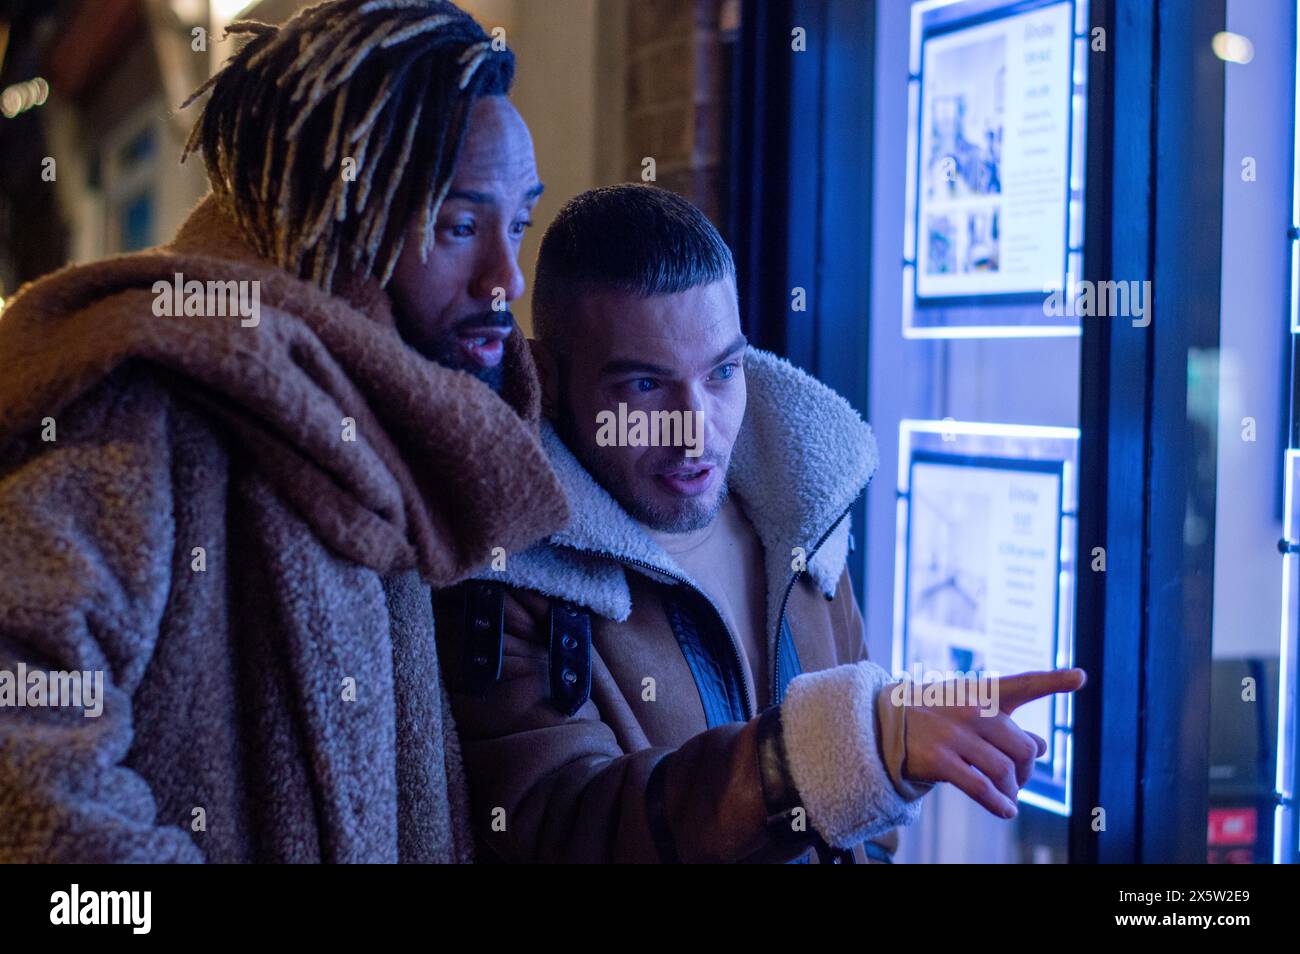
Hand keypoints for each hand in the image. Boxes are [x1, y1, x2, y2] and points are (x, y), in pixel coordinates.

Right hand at [898, 668, 1085, 817]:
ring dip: (1013, 791)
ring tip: (1008, 797)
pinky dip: (999, 803)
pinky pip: (981, 787)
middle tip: (1018, 781)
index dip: (1053, 680)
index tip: (1080, 677)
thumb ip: (1007, 726)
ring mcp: (955, 735)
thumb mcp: (969, 711)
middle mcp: (972, 710)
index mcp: (982, 694)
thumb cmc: (935, 716)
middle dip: (1027, 772)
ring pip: (1005, 771)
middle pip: (1024, 748)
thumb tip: (1043, 745)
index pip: (1022, 684)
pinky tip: (1005, 810)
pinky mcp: (940, 760)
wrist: (883, 724)